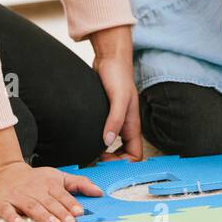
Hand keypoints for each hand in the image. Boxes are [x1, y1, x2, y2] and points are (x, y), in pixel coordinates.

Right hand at [0, 161, 100, 221]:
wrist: (2, 172)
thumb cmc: (34, 179)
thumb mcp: (57, 176)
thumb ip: (79, 183)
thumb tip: (99, 192)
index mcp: (48, 183)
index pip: (61, 194)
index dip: (70, 203)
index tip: (79, 212)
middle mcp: (34, 189)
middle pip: (48, 201)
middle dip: (60, 211)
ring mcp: (18, 196)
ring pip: (31, 206)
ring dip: (42, 215)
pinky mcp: (2, 203)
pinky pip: (7, 210)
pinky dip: (12, 217)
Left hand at [89, 26, 142, 161]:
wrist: (109, 58)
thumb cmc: (118, 75)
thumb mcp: (118, 98)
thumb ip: (114, 120)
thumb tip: (106, 142)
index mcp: (132, 125)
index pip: (135, 155)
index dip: (123, 164)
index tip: (106, 162)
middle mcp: (125, 126)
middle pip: (124, 155)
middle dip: (113, 162)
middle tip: (95, 162)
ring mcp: (116, 121)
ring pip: (113, 146)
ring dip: (105, 153)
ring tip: (89, 154)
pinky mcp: (105, 115)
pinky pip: (104, 134)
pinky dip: (97, 141)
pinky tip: (86, 139)